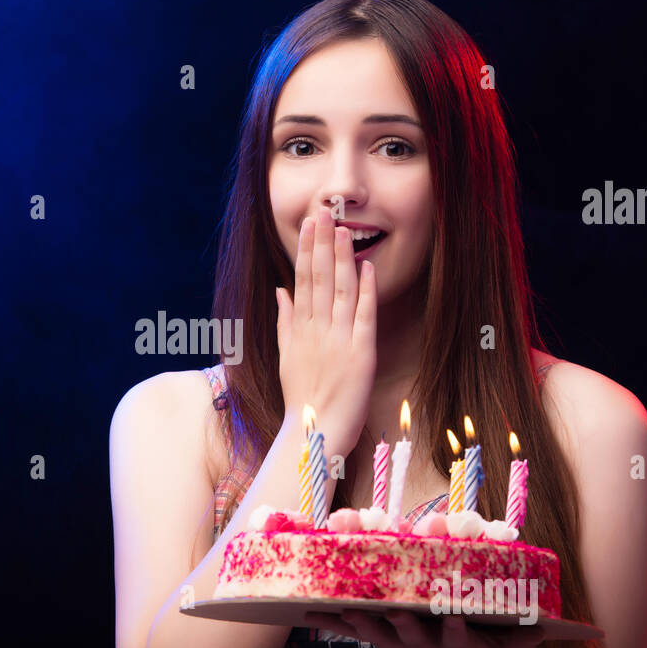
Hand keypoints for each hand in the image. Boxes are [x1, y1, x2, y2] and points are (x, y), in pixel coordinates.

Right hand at [275, 209, 376, 458]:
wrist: (314, 433)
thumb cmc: (301, 400)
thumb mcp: (286, 357)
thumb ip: (284, 321)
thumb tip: (280, 290)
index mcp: (299, 329)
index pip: (302, 280)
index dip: (306, 250)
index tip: (309, 224)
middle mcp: (316, 330)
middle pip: (318, 279)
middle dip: (321, 244)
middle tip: (324, 213)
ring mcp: (338, 340)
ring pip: (339, 291)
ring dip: (341, 259)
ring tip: (343, 230)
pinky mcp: (361, 353)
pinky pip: (364, 316)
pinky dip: (366, 291)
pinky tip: (366, 267)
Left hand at [305, 608, 545, 647]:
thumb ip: (528, 635)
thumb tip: (548, 621)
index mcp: (457, 643)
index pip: (457, 634)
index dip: (455, 626)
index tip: (454, 615)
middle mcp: (425, 643)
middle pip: (410, 632)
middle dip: (401, 621)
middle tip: (392, 611)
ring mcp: (401, 642)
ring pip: (377, 630)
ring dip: (358, 620)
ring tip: (340, 610)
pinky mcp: (384, 637)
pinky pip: (356, 627)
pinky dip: (333, 620)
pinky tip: (309, 612)